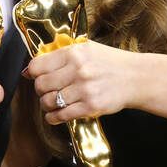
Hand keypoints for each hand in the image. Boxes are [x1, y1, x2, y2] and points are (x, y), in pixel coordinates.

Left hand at [23, 40, 140, 123]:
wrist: (137, 77)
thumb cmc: (110, 62)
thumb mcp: (86, 49)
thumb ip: (60, 55)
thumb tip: (30, 70)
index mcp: (74, 53)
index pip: (38, 65)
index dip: (34, 72)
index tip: (36, 76)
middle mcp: (78, 70)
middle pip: (41, 85)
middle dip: (40, 90)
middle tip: (46, 90)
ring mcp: (85, 89)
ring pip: (49, 102)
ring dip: (46, 105)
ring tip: (52, 103)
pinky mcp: (91, 107)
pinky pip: (61, 115)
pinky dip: (54, 117)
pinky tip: (56, 115)